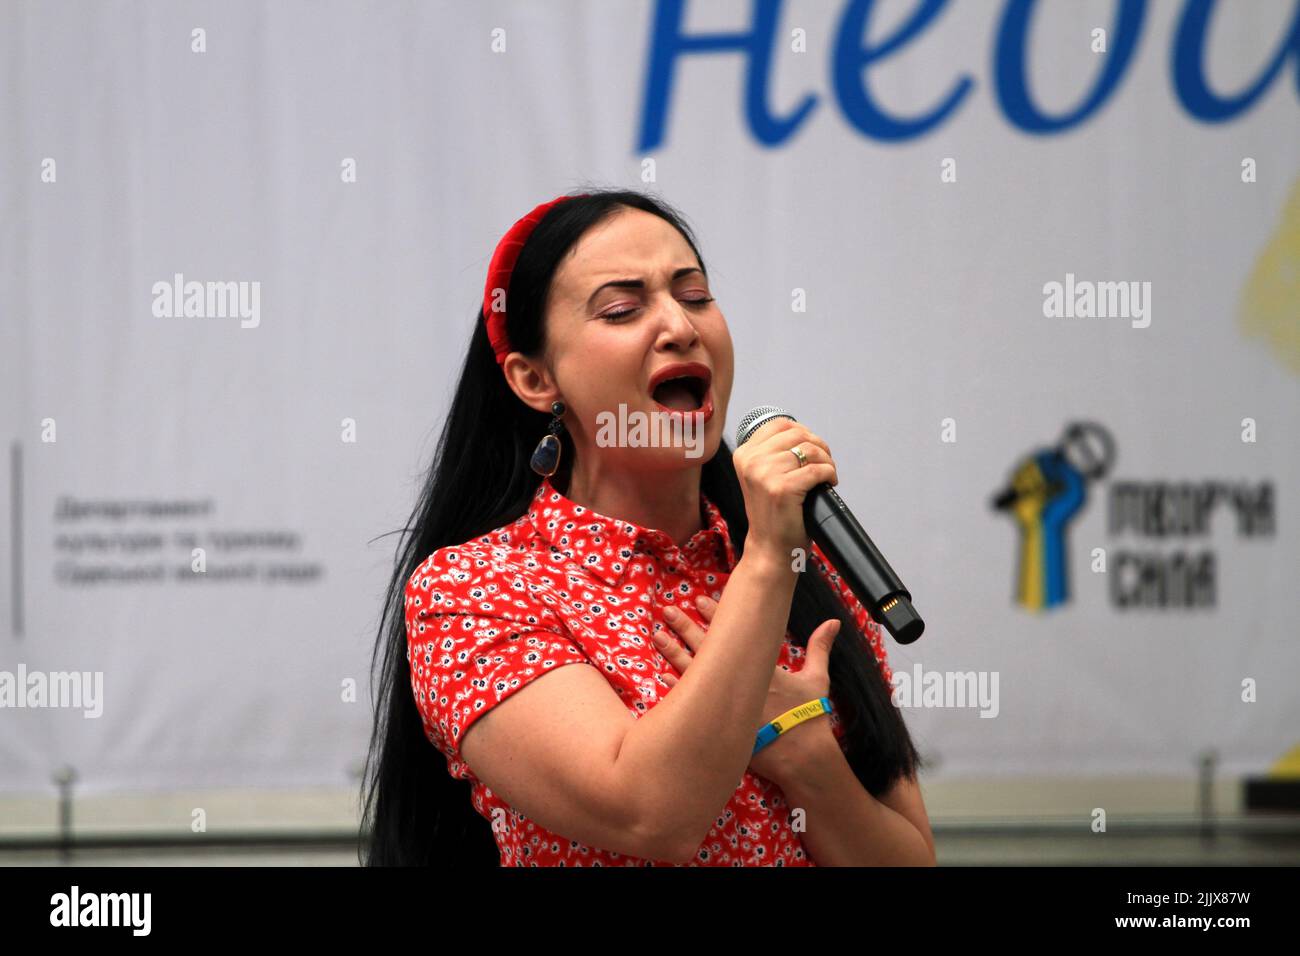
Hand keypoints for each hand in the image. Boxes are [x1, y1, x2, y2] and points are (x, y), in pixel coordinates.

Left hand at [654, 593, 841, 785]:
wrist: (802, 755)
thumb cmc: (809, 717)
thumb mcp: (817, 678)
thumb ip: (820, 647)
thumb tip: (834, 622)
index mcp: (761, 665)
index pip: (734, 633)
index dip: (715, 615)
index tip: (699, 600)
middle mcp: (741, 680)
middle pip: (708, 648)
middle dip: (686, 627)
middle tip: (669, 610)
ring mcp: (728, 702)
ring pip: (694, 672)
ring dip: (673, 653)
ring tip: (656, 636)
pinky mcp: (720, 723)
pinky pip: (691, 705)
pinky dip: (676, 691)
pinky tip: (661, 678)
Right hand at [730, 417, 838, 562]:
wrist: (769, 548)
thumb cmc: (772, 514)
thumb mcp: (762, 476)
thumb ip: (773, 453)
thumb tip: (804, 433)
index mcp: (744, 454)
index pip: (780, 424)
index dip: (803, 432)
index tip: (812, 449)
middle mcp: (751, 461)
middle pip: (798, 434)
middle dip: (819, 446)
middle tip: (824, 464)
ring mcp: (765, 474)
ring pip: (810, 450)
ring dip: (827, 461)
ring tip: (827, 475)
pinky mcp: (782, 488)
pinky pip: (818, 469)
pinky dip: (830, 474)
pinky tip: (828, 484)